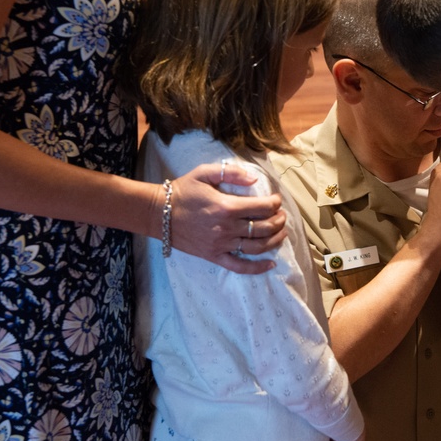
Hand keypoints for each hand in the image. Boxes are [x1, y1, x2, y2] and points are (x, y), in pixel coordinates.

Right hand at [166, 163, 286, 273]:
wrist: (159, 214)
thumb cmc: (183, 191)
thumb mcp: (204, 173)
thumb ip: (231, 172)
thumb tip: (254, 179)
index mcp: (227, 207)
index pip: (262, 207)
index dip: (275, 203)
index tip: (277, 200)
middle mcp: (227, 228)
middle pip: (264, 228)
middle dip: (278, 221)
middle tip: (282, 215)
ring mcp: (221, 244)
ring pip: (257, 247)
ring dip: (274, 240)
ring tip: (281, 233)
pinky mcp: (214, 256)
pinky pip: (239, 266)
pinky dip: (257, 268)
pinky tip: (271, 263)